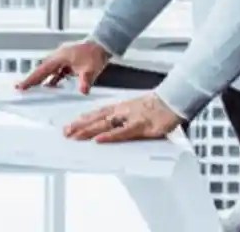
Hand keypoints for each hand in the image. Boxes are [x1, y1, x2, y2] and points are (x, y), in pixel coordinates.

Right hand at [16, 40, 111, 93]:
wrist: (103, 44)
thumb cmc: (95, 54)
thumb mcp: (90, 69)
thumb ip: (85, 81)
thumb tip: (83, 91)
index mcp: (59, 57)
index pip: (42, 71)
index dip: (31, 79)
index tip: (20, 86)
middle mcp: (58, 57)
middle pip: (41, 70)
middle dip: (32, 80)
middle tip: (21, 89)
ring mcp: (62, 59)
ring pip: (48, 71)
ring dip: (41, 80)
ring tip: (32, 90)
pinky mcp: (67, 62)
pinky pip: (56, 72)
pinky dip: (52, 79)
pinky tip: (50, 87)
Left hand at [63, 93, 183, 142]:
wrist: (173, 100)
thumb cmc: (158, 106)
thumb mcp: (137, 108)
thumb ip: (125, 116)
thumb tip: (116, 124)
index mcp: (121, 107)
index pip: (98, 112)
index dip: (84, 118)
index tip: (71, 124)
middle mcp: (122, 111)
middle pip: (97, 119)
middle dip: (80, 126)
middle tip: (66, 132)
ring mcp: (130, 118)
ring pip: (105, 125)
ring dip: (88, 131)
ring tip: (75, 136)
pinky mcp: (140, 126)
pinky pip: (122, 132)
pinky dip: (109, 136)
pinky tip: (99, 140)